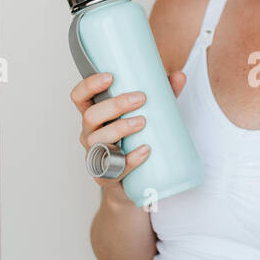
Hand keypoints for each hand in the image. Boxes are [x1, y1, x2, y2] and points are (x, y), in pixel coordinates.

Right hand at [69, 70, 186, 195]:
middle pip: (90, 116)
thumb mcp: (151, 114)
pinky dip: (130, 159)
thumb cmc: (138, 141)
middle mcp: (89, 135)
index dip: (89, 85)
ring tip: (142, 122)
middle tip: (141, 99)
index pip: (80, 97)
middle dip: (115, 105)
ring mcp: (95, 156)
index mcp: (95, 116)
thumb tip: (180, 76)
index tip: (110, 76)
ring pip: (97, 141)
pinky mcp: (106, 177)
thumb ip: (163, 94)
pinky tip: (145, 150)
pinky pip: (112, 168)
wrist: (138, 183)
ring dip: (119, 129)